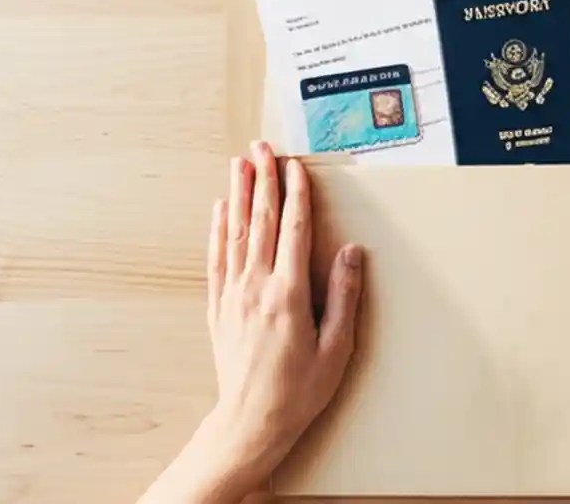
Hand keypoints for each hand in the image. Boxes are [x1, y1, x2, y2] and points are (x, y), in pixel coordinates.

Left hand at [140, 141, 363, 503]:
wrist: (250, 421)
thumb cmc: (298, 390)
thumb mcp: (337, 348)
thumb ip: (344, 296)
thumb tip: (351, 253)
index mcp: (289, 295)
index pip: (294, 231)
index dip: (296, 194)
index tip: (296, 166)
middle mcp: (257, 288)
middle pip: (262, 222)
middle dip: (263, 180)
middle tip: (263, 148)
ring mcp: (233, 296)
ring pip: (237, 233)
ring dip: (240, 195)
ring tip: (240, 164)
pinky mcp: (220, 308)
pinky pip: (218, 258)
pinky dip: (219, 230)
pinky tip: (221, 209)